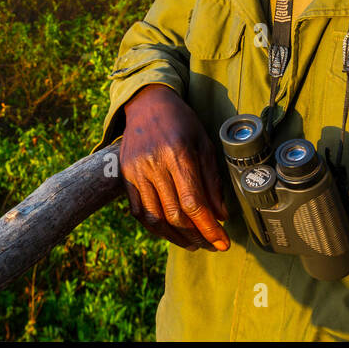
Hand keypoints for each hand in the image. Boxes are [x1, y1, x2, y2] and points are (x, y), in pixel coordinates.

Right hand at [119, 84, 229, 251]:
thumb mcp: (204, 143)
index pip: (193, 202)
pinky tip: (171, 232)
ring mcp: (136, 171)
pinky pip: (139, 211)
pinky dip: (156, 227)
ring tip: (194, 243)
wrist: (147, 103)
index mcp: (178, 154)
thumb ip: (212, 180)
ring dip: (176, 238)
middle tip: (212, 245)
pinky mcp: (125, 176)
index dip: (209, 228)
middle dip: (196, 236)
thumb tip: (221, 215)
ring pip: (156, 218)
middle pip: (174, 214)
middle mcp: (154, 164)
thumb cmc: (182, 122)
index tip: (223, 243)